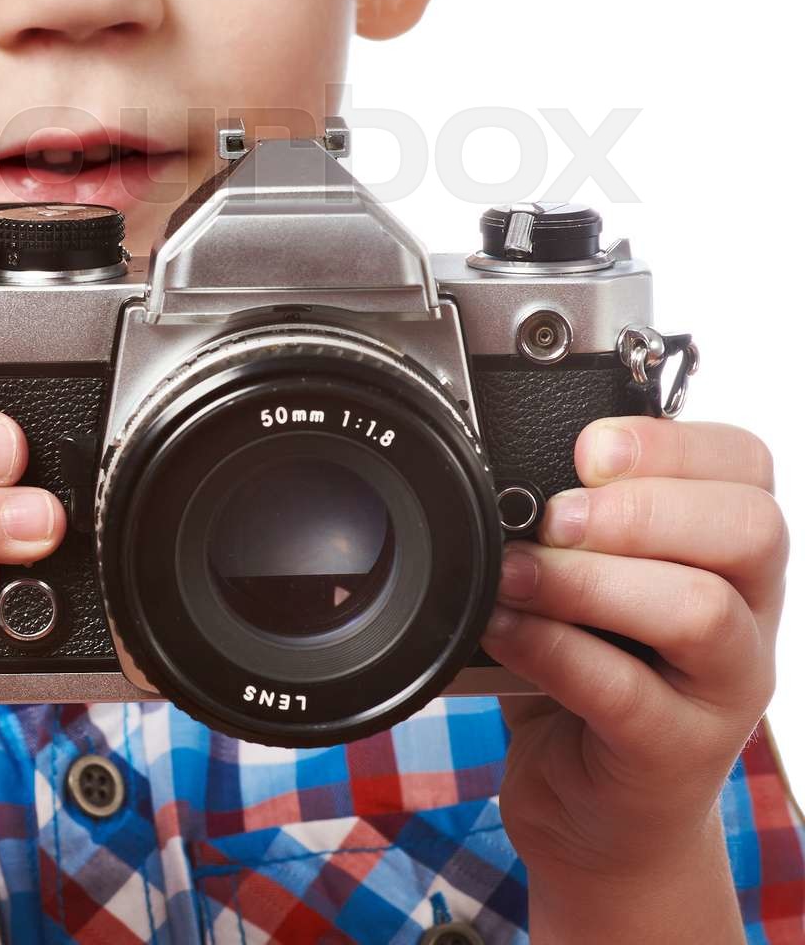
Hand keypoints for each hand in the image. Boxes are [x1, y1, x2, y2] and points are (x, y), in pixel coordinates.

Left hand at [478, 413, 786, 883]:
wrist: (600, 811)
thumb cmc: (594, 670)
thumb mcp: (592, 577)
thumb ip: (575, 521)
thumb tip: (503, 466)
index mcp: (731, 549)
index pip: (747, 464)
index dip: (671, 442)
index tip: (588, 448)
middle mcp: (751, 612)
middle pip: (750, 528)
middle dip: (640, 507)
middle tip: (553, 517)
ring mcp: (726, 691)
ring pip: (702, 611)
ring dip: (591, 580)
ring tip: (516, 574)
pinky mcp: (679, 757)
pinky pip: (629, 695)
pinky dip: (552, 651)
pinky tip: (503, 629)